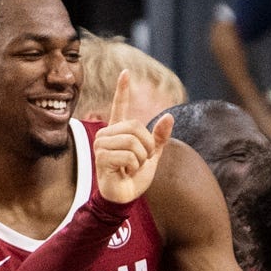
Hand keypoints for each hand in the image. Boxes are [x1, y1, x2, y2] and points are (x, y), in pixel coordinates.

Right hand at [90, 71, 174, 203]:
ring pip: (132, 142)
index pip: (120, 106)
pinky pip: (128, 155)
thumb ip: (159, 138)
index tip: (126, 72)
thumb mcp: (152, 156)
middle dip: (147, 147)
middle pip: (136, 127)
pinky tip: (125, 172)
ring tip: (131, 168)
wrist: (124, 198)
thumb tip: (169, 116)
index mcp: (119, 131)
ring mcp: (101, 145)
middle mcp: (107, 134)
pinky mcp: (101, 157)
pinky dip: (133, 166)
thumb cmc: (134, 177)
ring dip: (140, 158)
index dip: (123, 90)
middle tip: (140, 161)